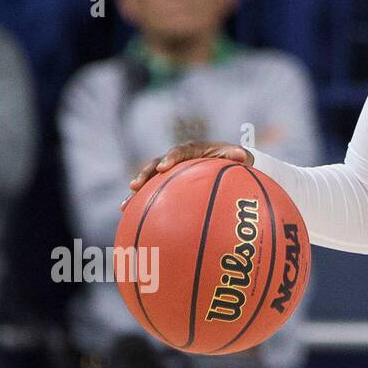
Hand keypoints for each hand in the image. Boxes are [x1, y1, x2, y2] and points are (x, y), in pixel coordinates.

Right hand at [125, 142, 251, 205]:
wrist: (225, 161)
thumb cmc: (232, 159)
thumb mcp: (236, 156)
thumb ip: (236, 155)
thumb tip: (242, 156)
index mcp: (192, 150)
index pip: (179, 152)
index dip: (169, 159)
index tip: (163, 168)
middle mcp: (177, 159)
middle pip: (156, 165)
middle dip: (145, 174)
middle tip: (135, 185)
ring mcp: (170, 171)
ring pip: (150, 180)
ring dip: (137, 192)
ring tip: (125, 205)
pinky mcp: (168, 183)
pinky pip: (153, 193)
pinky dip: (143, 204)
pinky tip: (132, 218)